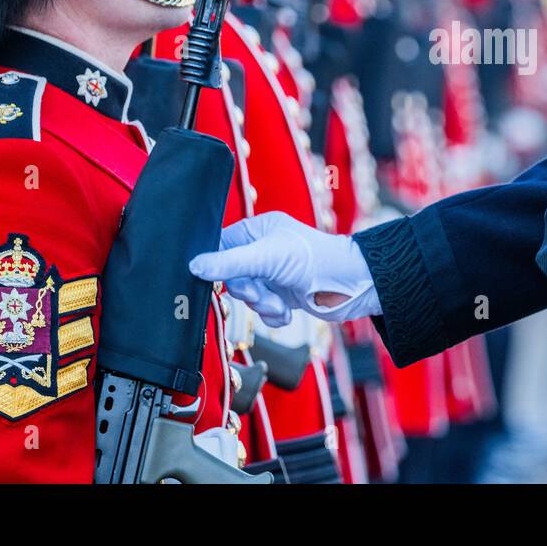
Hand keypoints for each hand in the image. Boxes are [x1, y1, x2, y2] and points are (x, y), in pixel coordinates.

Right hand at [189, 211, 380, 325]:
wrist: (352, 286)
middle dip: (249, 292)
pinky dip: (273, 315)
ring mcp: (275, 273)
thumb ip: (229, 263)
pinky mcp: (285, 294)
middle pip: (233, 276)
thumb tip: (194, 265)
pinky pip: (264, 310)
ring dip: (263, 306)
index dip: (220, 267)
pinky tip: (287, 313)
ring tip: (280, 306)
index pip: (222, 247)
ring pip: (249, 296)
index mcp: (259, 229)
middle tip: (262, 295)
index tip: (219, 282)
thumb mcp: (267, 258)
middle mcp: (265, 249)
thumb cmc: (315, 260)